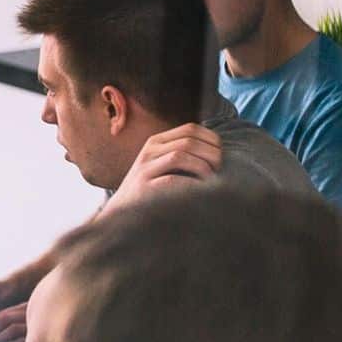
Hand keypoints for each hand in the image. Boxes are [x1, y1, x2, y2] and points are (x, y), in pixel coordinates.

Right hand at [103, 123, 221, 214]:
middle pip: (189, 141)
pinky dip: (191, 184)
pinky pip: (172, 180)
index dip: (212, 139)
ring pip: (181, 155)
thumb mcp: (163, 164)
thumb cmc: (151, 189)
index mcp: (156, 142)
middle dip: (211, 154)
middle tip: (219, 170)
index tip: (220, 155)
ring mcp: (144, 169)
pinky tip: (200, 192)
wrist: (121, 213)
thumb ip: (184, 154)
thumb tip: (218, 150)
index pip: (191, 129)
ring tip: (211, 179)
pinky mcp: (143, 188)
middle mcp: (149, 151)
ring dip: (202, 167)